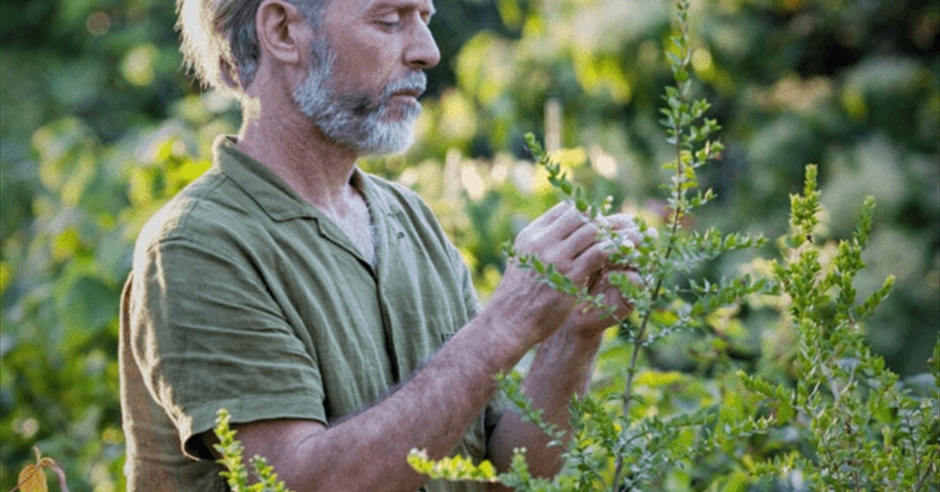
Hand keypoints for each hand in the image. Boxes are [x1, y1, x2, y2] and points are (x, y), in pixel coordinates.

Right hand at [489, 202, 615, 346]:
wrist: (509, 321)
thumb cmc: (518, 295)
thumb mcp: (524, 260)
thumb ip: (541, 245)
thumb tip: (563, 234)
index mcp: (531, 234)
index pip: (564, 209)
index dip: (586, 212)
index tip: (600, 222)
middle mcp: (543, 240)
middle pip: (581, 215)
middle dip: (603, 220)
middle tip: (620, 227)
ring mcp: (557, 257)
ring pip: (593, 230)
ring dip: (613, 232)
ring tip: (627, 239)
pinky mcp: (570, 275)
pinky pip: (599, 253)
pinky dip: (614, 249)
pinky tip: (625, 253)